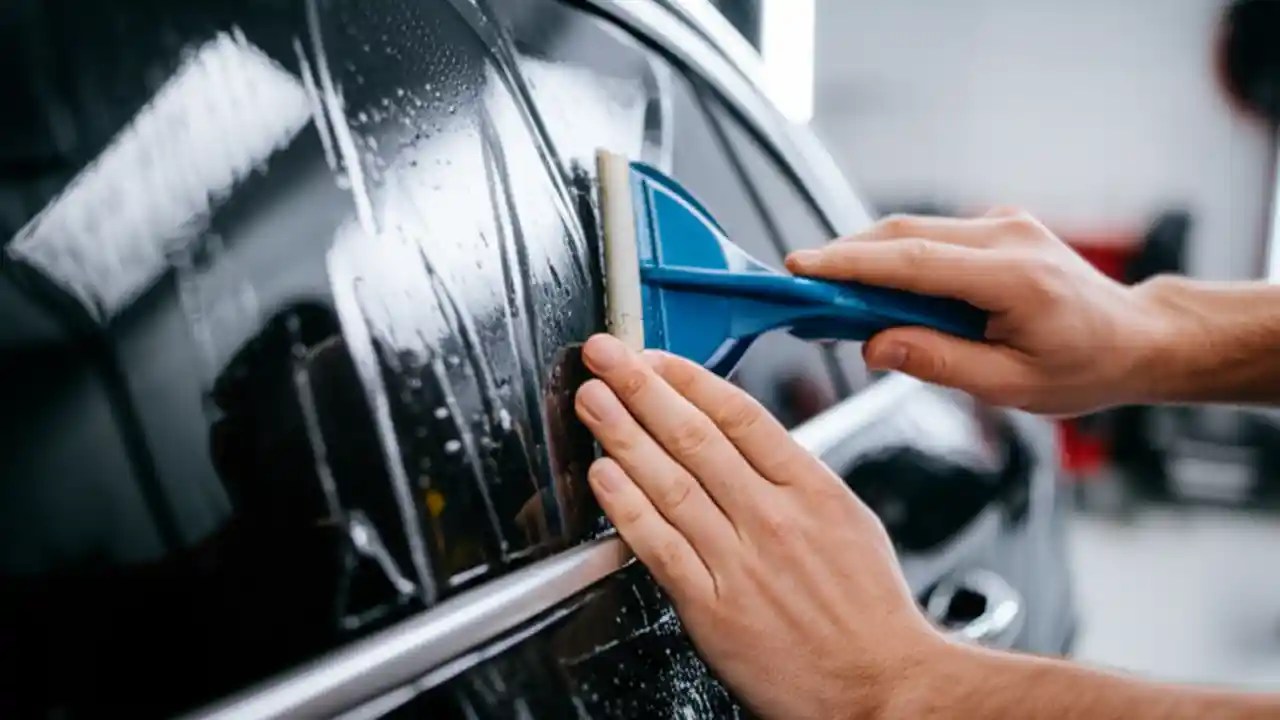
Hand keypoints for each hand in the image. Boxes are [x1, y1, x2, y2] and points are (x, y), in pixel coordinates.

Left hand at [574, 334, 945, 719]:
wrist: (885, 690)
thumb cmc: (869, 615)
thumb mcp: (849, 523)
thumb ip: (795, 481)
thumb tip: (747, 443)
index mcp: (812, 491)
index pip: (740, 415)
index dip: (688, 379)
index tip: (655, 358)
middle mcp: (774, 519)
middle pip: (696, 437)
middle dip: (642, 388)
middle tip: (606, 356)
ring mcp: (740, 562)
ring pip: (670, 483)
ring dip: (623, 435)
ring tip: (592, 401)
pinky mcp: (714, 608)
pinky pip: (660, 547)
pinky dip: (628, 507)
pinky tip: (604, 476)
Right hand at [785, 209, 1170, 414]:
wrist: (1132, 337)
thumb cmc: (1082, 367)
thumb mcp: (1010, 385)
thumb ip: (940, 362)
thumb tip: (875, 346)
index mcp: (1013, 277)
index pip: (913, 262)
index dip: (850, 263)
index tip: (802, 269)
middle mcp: (1006, 236)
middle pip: (904, 235)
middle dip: (845, 257)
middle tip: (800, 287)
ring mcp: (1002, 224)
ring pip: (913, 231)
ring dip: (866, 258)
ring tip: (830, 296)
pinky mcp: (995, 227)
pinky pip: (930, 237)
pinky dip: (894, 259)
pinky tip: (876, 290)